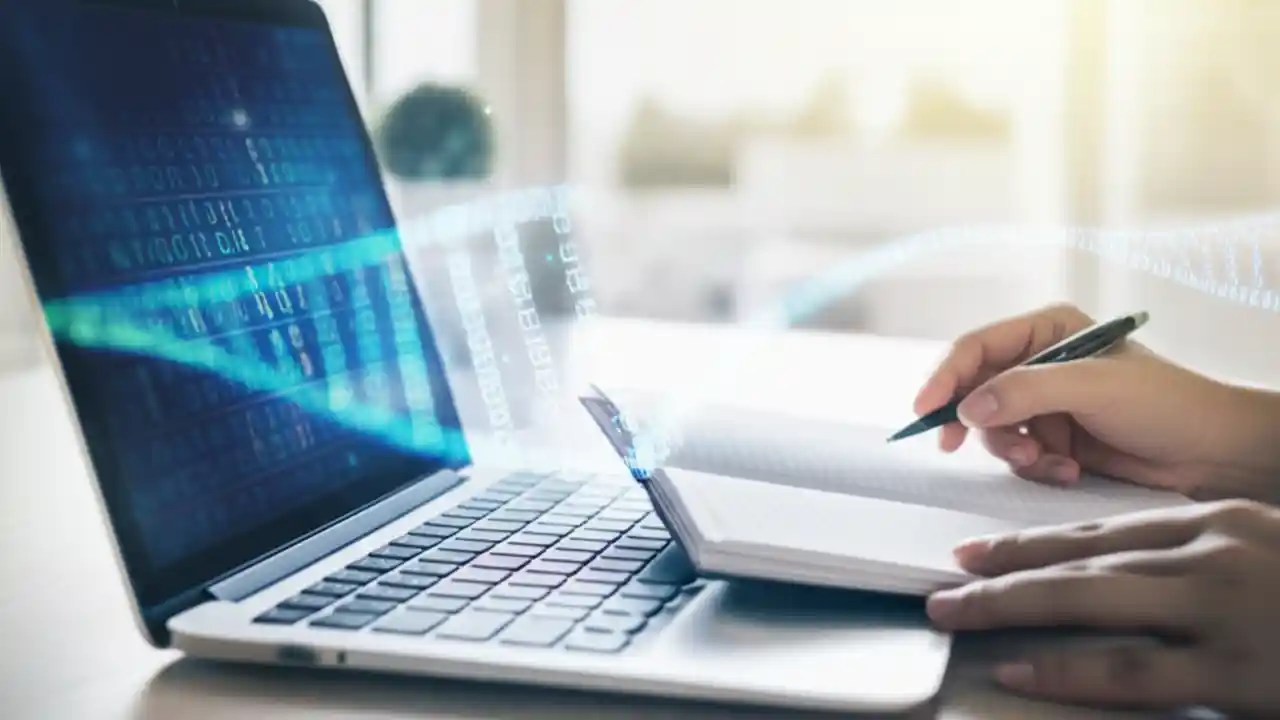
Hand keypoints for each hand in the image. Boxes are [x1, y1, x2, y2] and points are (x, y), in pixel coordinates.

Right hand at [914, 303, 1279, 500]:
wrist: (1212, 453)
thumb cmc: (1165, 403)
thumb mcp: (1092, 386)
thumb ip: (1025, 391)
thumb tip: (967, 409)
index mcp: (1047, 330)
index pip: (977, 348)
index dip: (945, 377)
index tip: (925, 410)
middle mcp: (1040, 362)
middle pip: (975, 389)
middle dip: (976, 421)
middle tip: (953, 445)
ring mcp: (1046, 403)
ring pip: (993, 428)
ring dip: (1012, 450)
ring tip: (1045, 461)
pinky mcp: (1055, 438)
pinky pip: (1019, 454)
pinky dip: (1037, 466)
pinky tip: (1068, 469)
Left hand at [927, 500, 1279, 713]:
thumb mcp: (1260, 549)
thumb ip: (1196, 552)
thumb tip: (1116, 566)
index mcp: (1216, 524)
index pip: (1100, 532)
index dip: (1032, 543)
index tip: (979, 551)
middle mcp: (1209, 557)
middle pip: (1080, 563)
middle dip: (1004, 572)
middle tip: (945, 580)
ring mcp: (1219, 613)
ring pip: (1089, 606)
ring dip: (1011, 608)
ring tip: (954, 613)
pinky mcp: (1232, 673)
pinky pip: (1128, 671)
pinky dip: (1065, 667)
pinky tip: (1018, 666)